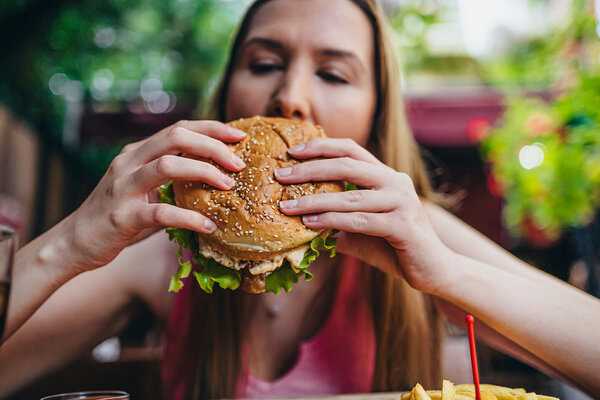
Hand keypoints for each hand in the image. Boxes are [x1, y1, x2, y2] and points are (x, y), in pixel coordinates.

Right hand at [69, 120, 246, 270]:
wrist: (77, 242)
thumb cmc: (121, 217)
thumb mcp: (147, 190)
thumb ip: (174, 182)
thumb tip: (220, 180)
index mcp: (137, 152)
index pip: (179, 128)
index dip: (211, 128)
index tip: (239, 135)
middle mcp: (129, 162)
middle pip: (176, 137)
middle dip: (213, 145)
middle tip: (239, 163)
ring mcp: (123, 187)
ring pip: (168, 166)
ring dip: (204, 172)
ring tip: (229, 186)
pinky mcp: (123, 216)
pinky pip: (162, 212)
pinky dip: (190, 218)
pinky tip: (209, 227)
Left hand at [275, 138, 453, 293]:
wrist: (435, 270)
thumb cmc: (394, 247)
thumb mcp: (361, 228)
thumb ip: (337, 219)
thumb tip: (300, 219)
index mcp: (386, 176)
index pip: (350, 150)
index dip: (321, 147)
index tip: (293, 151)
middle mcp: (396, 182)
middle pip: (347, 166)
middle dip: (309, 169)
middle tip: (280, 175)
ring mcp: (401, 202)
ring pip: (350, 196)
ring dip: (314, 200)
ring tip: (286, 206)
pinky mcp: (403, 226)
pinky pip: (360, 221)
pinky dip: (333, 221)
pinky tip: (310, 223)